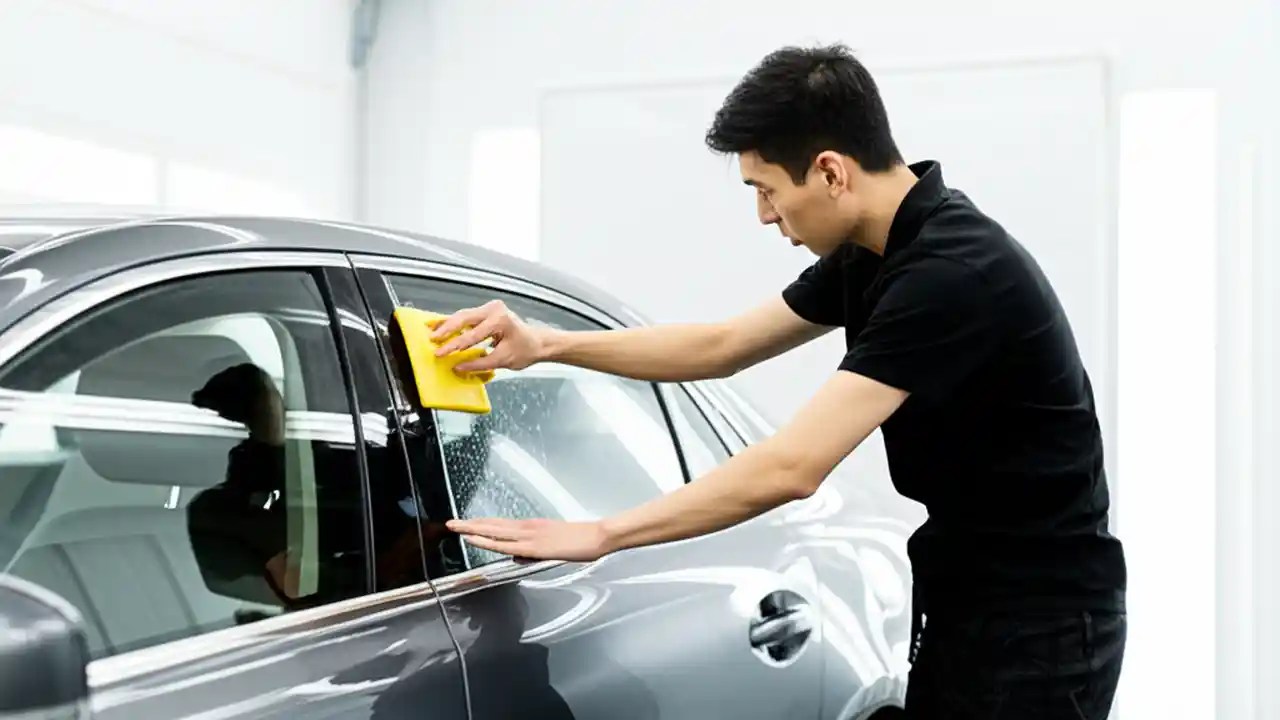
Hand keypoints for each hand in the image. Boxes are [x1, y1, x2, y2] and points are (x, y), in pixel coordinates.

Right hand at [430, 300, 549, 373]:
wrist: (538, 343)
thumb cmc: (526, 350)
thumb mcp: (502, 360)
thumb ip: (478, 364)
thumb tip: (458, 367)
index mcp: (500, 320)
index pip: (471, 335)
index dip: (454, 346)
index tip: (441, 353)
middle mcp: (495, 309)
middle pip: (463, 318)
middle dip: (446, 330)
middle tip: (432, 340)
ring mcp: (491, 308)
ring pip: (463, 315)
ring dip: (447, 325)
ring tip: (432, 332)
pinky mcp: (488, 311)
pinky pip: (468, 316)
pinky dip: (455, 323)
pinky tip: (442, 326)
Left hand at [446, 517, 612, 562]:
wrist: (597, 536)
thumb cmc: (582, 541)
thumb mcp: (553, 546)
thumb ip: (534, 550)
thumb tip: (517, 555)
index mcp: (532, 527)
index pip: (501, 525)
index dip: (483, 524)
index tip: (467, 523)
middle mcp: (527, 527)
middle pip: (493, 525)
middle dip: (471, 524)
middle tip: (451, 523)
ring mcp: (529, 535)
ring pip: (494, 531)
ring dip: (473, 528)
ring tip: (455, 527)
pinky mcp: (533, 544)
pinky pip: (504, 543)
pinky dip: (486, 540)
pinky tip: (475, 538)